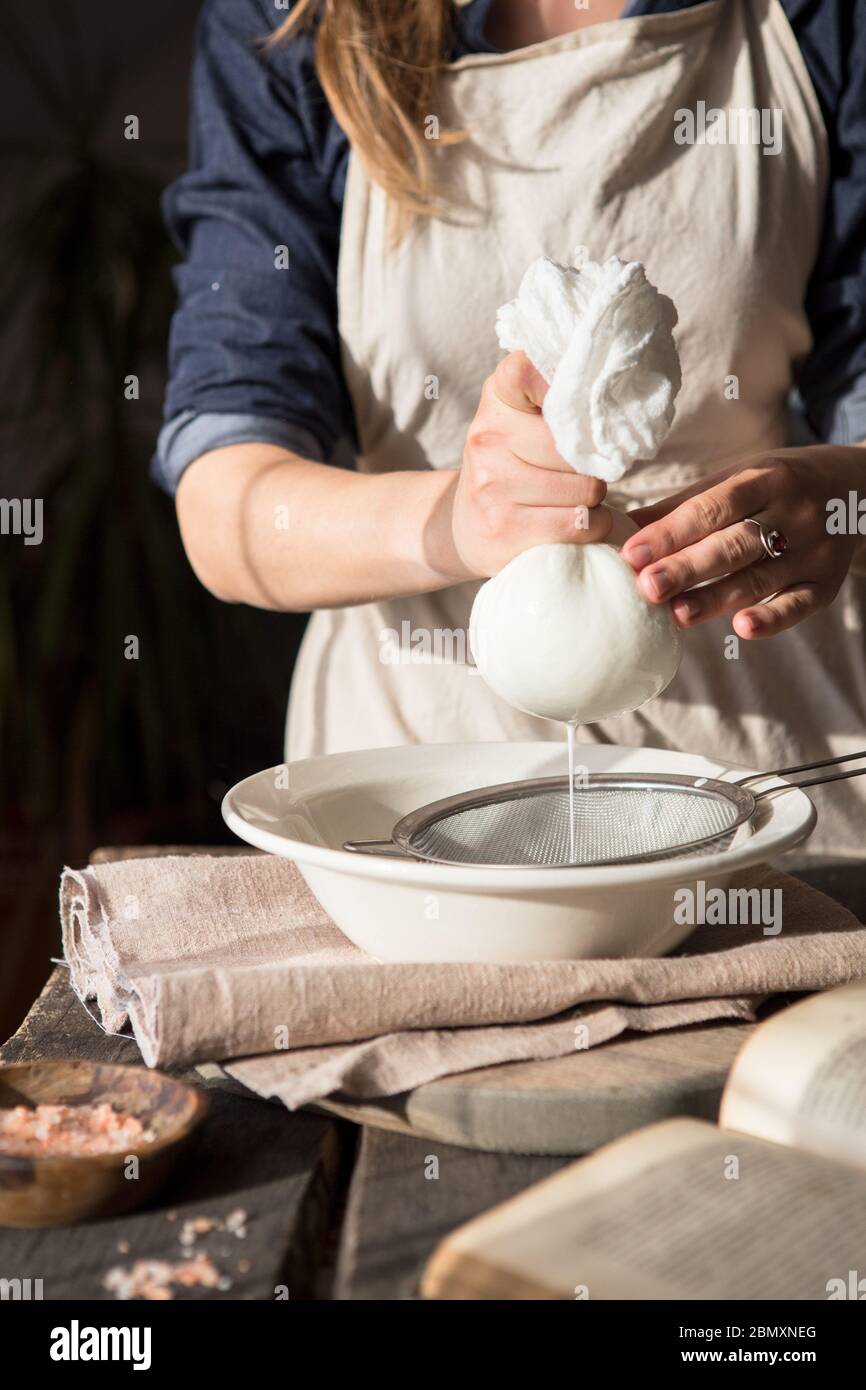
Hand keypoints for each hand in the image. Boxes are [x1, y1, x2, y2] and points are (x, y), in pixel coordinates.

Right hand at [450, 351, 611, 578]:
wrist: (463, 528)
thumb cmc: (508, 467)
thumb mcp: (516, 420)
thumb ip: (553, 397)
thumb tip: (610, 389)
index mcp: (497, 400)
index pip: (527, 369)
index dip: (560, 380)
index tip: (577, 398)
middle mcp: (488, 437)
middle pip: (577, 443)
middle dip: (595, 461)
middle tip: (586, 470)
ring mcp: (493, 485)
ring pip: (585, 487)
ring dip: (596, 498)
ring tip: (582, 498)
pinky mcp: (505, 528)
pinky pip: (577, 523)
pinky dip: (593, 525)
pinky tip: (581, 522)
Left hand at [621, 445, 864, 638]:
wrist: (854, 486)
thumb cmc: (776, 484)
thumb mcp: (737, 479)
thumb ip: (683, 506)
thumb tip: (623, 527)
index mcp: (766, 478)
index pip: (712, 507)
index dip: (671, 532)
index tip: (632, 553)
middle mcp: (794, 512)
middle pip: (733, 544)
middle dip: (687, 567)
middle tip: (647, 587)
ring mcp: (814, 549)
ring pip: (760, 577)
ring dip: (716, 598)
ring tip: (676, 615)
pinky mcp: (827, 581)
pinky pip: (800, 604)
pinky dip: (773, 618)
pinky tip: (743, 628)